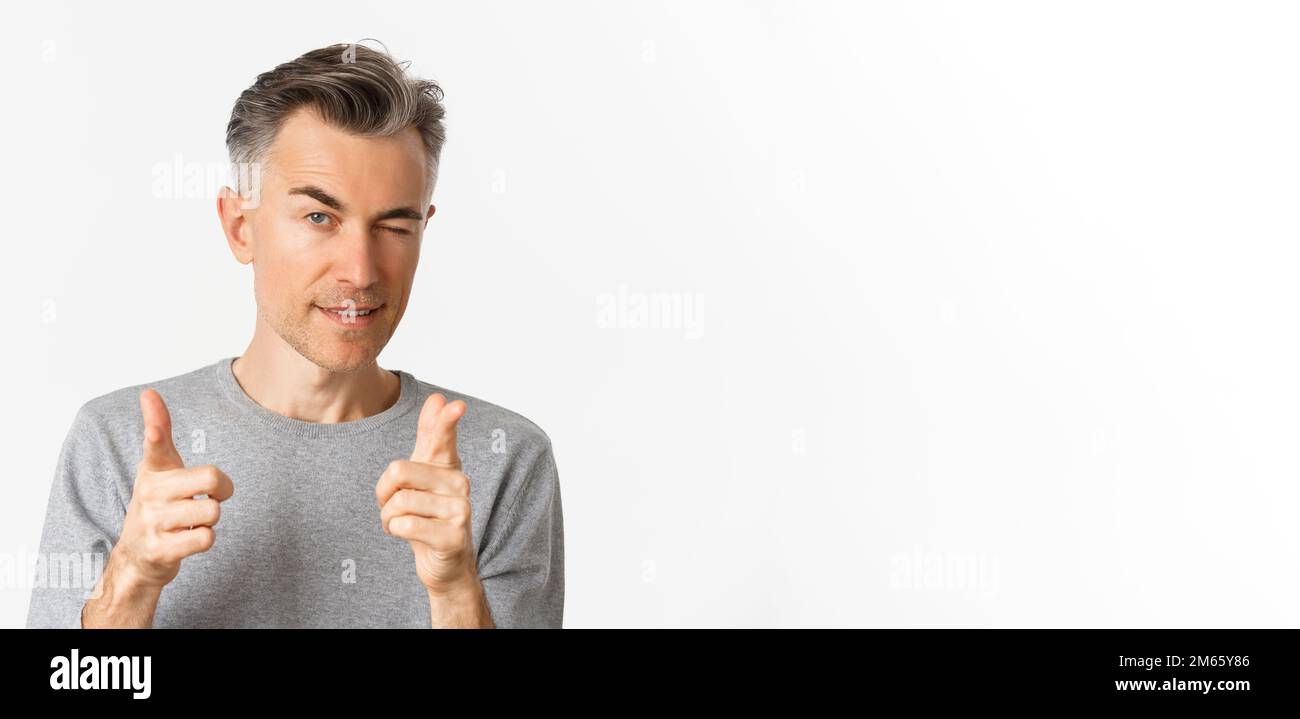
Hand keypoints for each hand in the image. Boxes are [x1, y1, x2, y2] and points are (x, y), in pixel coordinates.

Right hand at [113, 389, 234, 589]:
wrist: (137, 555)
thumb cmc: (158, 503)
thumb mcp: (159, 466)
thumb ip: (160, 431)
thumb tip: (148, 392)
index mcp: (153, 470)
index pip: (155, 445)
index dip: (156, 429)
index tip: (151, 406)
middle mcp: (149, 493)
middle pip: (214, 479)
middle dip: (221, 490)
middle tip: (207, 496)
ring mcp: (153, 523)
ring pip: (213, 511)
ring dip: (210, 518)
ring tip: (189, 520)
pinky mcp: (161, 550)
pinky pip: (206, 538)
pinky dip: (205, 538)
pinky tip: (187, 537)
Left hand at [375, 393, 477, 594]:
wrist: (446, 563)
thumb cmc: (430, 515)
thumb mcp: (425, 474)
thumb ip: (430, 436)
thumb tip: (438, 397)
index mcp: (448, 465)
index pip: (443, 437)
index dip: (445, 421)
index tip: (455, 405)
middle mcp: (459, 483)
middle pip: (398, 472)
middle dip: (383, 495)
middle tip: (393, 507)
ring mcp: (459, 510)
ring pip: (399, 503)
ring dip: (389, 519)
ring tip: (403, 525)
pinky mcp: (452, 537)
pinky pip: (405, 526)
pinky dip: (396, 532)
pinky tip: (409, 537)